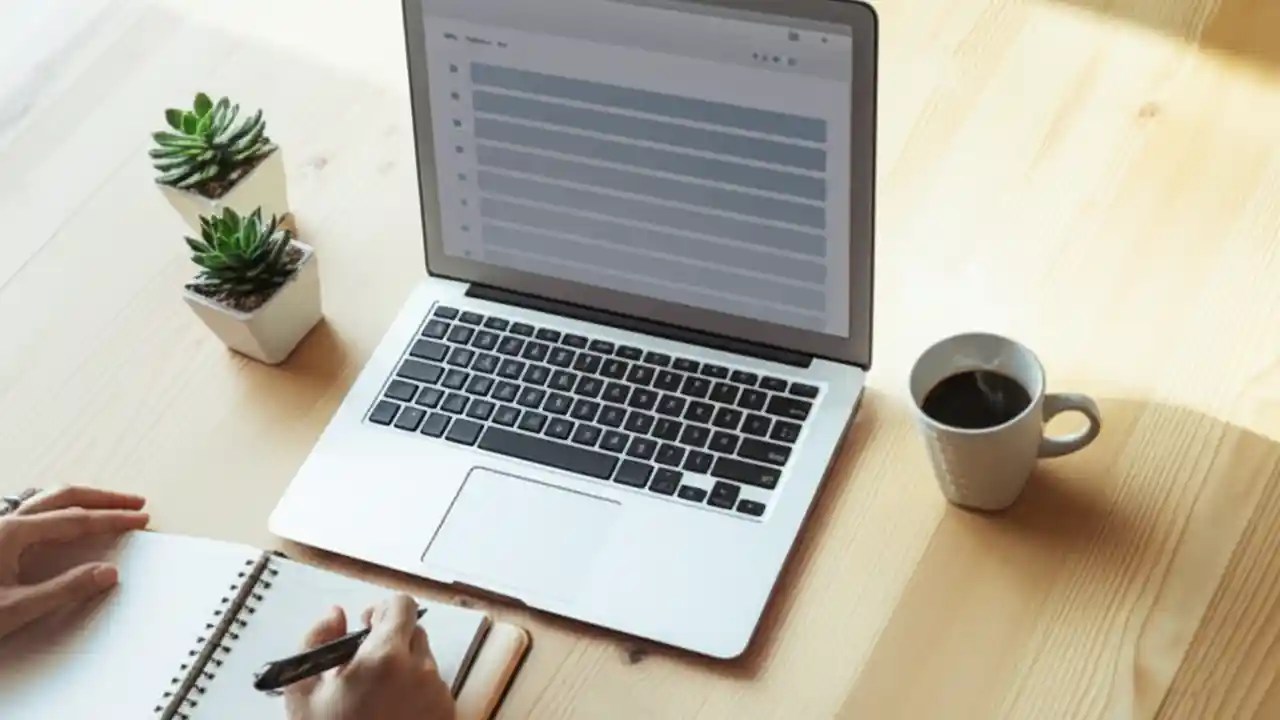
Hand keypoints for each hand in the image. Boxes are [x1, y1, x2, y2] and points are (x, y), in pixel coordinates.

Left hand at [0, 485, 148, 640]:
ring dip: (79, 498)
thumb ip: (63, 589)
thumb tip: (106, 573)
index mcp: (13, 532)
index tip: (139, 518)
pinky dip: (56, 507)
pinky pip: (29, 509)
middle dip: (102, 498)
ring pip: (44, 498)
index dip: (112, 519)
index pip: (76, 519)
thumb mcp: (14, 609)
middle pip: (63, 496)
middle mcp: (3, 521)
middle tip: (133, 503)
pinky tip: (59, 518)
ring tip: (103, 503)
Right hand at [286, 594, 455, 719]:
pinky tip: (391, 714)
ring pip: (424, 663)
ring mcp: (439, 695)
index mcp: (386, 658)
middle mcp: (421, 671)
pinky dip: (415, 694)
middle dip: (390, 641)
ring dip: (403, 670)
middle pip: (414, 633)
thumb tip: (335, 614)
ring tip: (375, 698)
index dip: (381, 610)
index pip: (400, 605)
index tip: (366, 625)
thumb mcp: (302, 693)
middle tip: (365, 665)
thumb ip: (316, 641)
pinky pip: (433, 690)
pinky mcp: (448, 715)